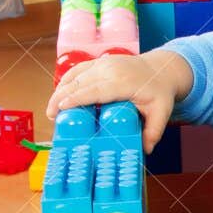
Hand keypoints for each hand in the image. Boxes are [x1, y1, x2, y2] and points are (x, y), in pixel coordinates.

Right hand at [46, 50, 192, 153]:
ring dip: (60, 91)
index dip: (76, 98)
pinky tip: (59, 95)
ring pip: (75, 76)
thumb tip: (144, 150)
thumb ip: (153, 132)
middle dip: (61, 97)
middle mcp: (110, 70)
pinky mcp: (98, 62)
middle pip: (80, 82)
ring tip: (51, 110)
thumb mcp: (162, 112)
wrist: (162, 69)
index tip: (60, 107)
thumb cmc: (160, 92)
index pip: (96, 90)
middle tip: (50, 116)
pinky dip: (66, 82)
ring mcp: (103, 63)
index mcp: (124, 82)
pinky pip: (77, 70)